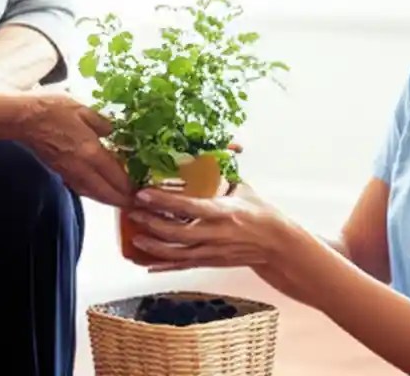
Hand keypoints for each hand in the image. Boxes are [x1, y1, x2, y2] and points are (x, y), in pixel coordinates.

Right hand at [6, 92, 134, 207]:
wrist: (22, 119)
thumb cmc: (52, 110)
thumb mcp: (83, 110)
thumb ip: (102, 123)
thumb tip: (113, 132)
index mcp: (91, 152)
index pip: (116, 177)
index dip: (130, 187)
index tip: (141, 191)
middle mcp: (82, 168)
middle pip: (105, 193)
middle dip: (121, 201)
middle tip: (134, 203)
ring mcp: (69, 172)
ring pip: (92, 194)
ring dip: (107, 199)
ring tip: (119, 199)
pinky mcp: (59, 172)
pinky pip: (81, 188)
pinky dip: (93, 193)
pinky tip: (97, 189)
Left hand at [127, 183, 297, 271]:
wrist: (276, 245)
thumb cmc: (260, 214)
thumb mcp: (244, 188)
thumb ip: (225, 170)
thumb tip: (217, 144)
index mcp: (224, 212)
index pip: (189, 206)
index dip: (164, 201)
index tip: (144, 193)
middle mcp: (216, 235)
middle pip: (177, 233)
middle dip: (152, 224)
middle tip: (133, 212)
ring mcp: (212, 252)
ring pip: (177, 253)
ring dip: (153, 246)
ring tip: (135, 236)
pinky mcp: (210, 263)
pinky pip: (183, 266)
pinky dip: (164, 265)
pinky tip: (147, 263)